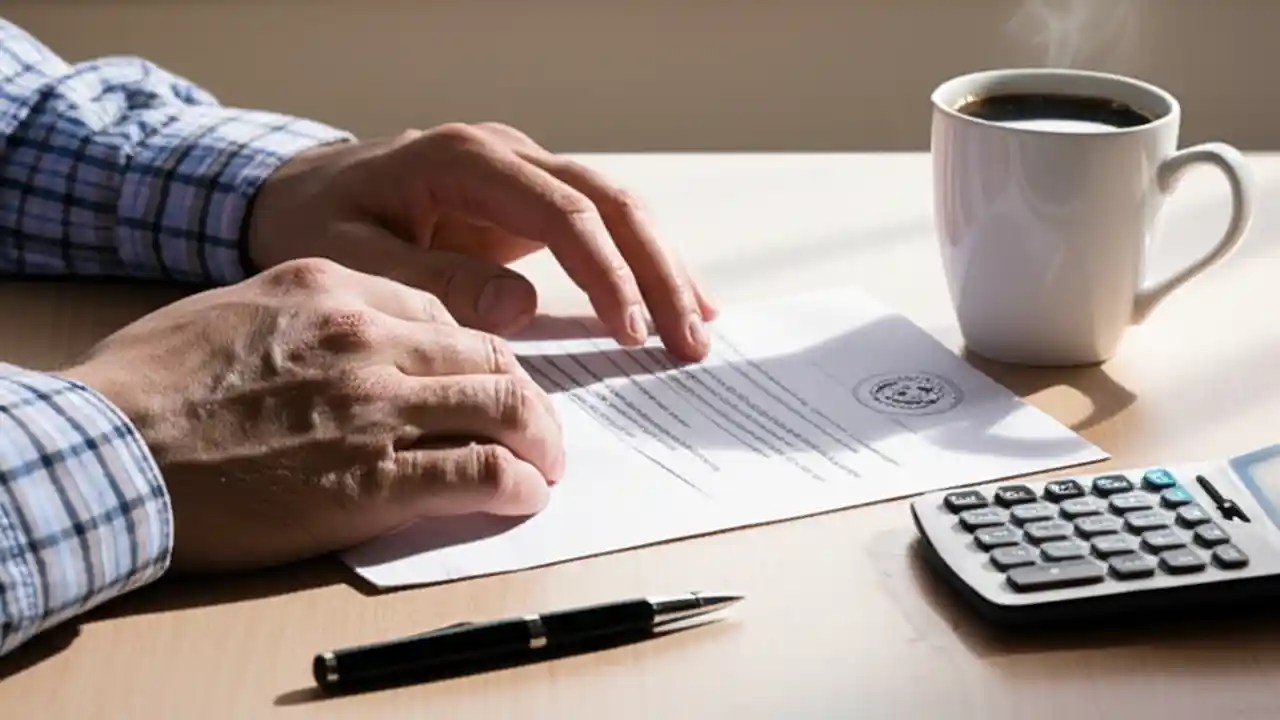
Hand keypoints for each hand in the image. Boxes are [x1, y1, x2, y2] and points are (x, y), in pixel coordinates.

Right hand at [61, 259, 562, 572]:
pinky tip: (523, 496)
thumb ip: (314, 313)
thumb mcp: (237, 306)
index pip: (447, 313)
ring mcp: (376, 410)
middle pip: (492, 357)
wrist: (105, 448)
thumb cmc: (151, 383)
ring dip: (540, 442)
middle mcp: (369, 341)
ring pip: (505, 408)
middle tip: (539, 430)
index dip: (484, 354)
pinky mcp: (373, 482)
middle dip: (530, 398)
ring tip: (546, 467)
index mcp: (335, 289)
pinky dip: (517, 486)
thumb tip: (366, 341)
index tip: (492, 382)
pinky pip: (480, 475)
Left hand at [249, 123, 716, 361]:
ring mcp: (522, 173)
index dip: (605, 272)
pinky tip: (675, 299)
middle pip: (609, 203)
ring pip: (616, 209)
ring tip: (698, 329)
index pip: (562, 212)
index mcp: (465, 160)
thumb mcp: (352, 257)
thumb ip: (432, 282)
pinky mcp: (527, 202)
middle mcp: (506, 154)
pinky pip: (597, 226)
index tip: (631, 332)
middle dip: (657, 272)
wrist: (295, 190)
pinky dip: (638, 263)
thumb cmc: (314, 222)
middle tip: (689, 339)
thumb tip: (519, 307)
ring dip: (662, 268)